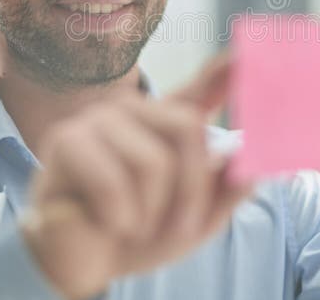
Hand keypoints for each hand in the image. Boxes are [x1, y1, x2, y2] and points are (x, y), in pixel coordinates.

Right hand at [22, 55, 251, 298]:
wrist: (82, 265)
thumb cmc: (138, 235)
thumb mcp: (193, 222)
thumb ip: (224, 194)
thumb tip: (251, 167)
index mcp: (166, 125)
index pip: (199, 89)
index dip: (223, 71)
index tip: (244, 55)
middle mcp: (135, 111)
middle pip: (188, 127)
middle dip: (193, 189)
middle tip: (183, 229)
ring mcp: (99, 120)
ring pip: (153, 161)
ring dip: (152, 214)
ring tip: (135, 227)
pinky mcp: (67, 141)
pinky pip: (114, 182)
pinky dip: (121, 218)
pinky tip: (108, 224)